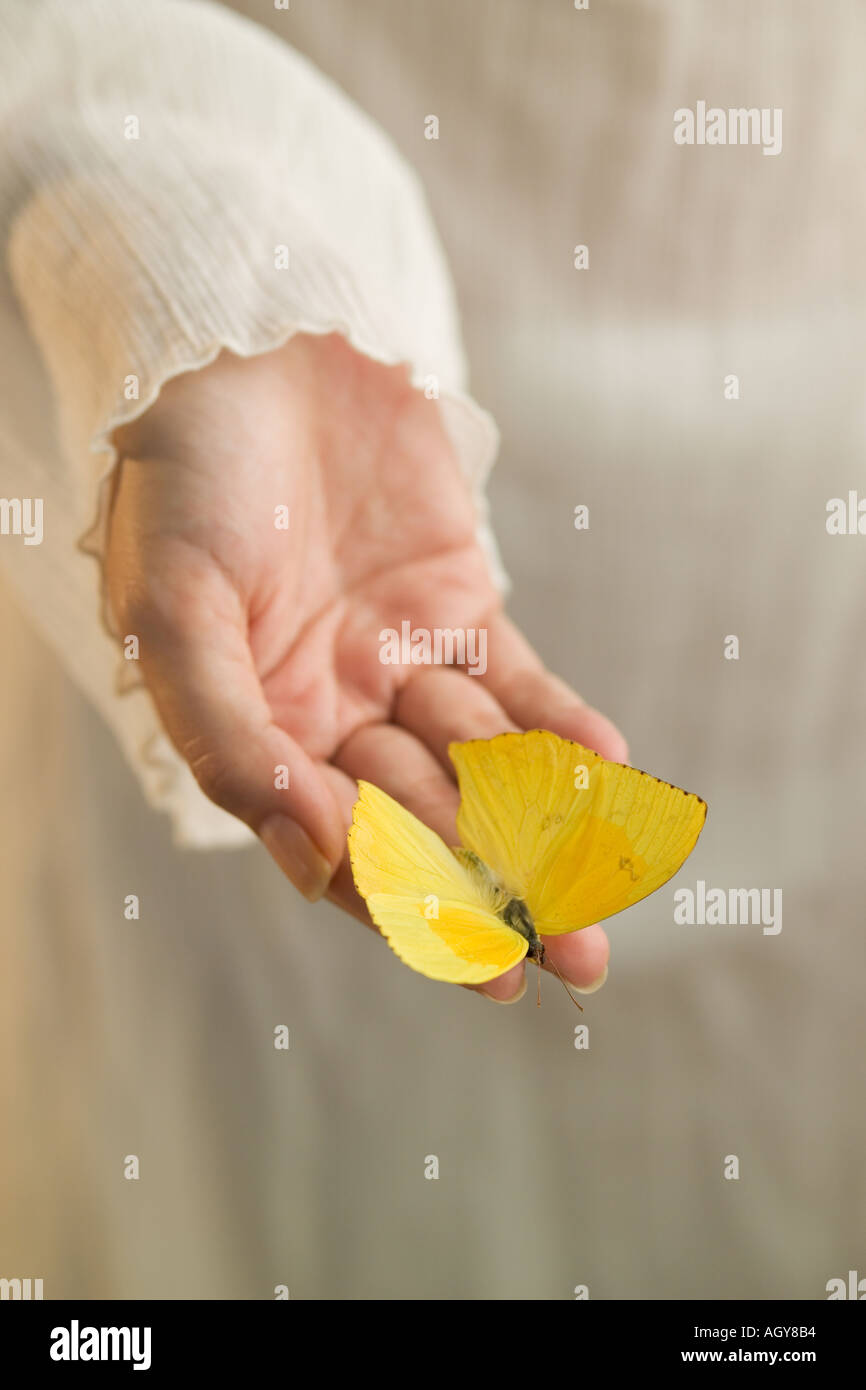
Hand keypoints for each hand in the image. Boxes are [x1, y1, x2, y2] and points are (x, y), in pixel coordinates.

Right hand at [105, 333, 626, 1000]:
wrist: (255, 348)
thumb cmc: (191, 479)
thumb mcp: (178, 608)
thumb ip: (226, 733)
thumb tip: (305, 855)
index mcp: (257, 730)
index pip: (338, 841)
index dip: (408, 906)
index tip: (481, 965)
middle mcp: (331, 709)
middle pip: (423, 818)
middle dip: (494, 887)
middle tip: (572, 959)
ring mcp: (399, 658)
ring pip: (478, 763)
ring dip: (540, 826)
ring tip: (601, 897)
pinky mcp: (458, 604)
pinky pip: (515, 682)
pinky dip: (555, 725)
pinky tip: (604, 768)